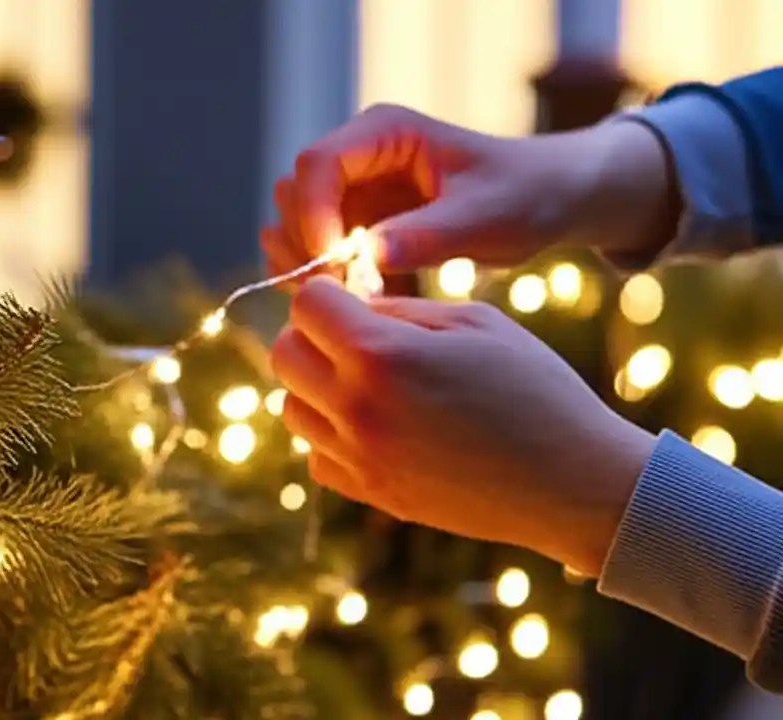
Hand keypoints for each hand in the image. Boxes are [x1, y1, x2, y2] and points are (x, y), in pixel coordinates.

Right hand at [262, 104, 677, 275]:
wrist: (549, 200)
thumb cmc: (526, 194)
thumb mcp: (487, 217)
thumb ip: (427, 234)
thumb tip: (367, 256)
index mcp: (384, 132)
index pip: (317, 163)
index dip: (314, 215)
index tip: (336, 265)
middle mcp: (358, 156)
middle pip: (293, 195)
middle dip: (307, 246)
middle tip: (345, 294)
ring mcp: (352, 191)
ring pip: (294, 226)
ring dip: (313, 267)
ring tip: (360, 300)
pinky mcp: (356, 224)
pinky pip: (318, 253)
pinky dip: (333, 281)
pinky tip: (373, 302)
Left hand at [271, 278, 656, 575]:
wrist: (570, 482)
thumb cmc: (533, 388)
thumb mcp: (473, 322)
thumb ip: (399, 308)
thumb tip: (351, 303)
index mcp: (381, 356)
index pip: (305, 304)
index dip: (329, 294)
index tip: (355, 299)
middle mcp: (356, 408)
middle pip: (283, 354)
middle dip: (313, 335)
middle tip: (358, 337)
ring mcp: (358, 457)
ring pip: (290, 406)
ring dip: (317, 386)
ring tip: (371, 382)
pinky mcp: (368, 493)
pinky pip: (316, 455)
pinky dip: (333, 436)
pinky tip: (379, 425)